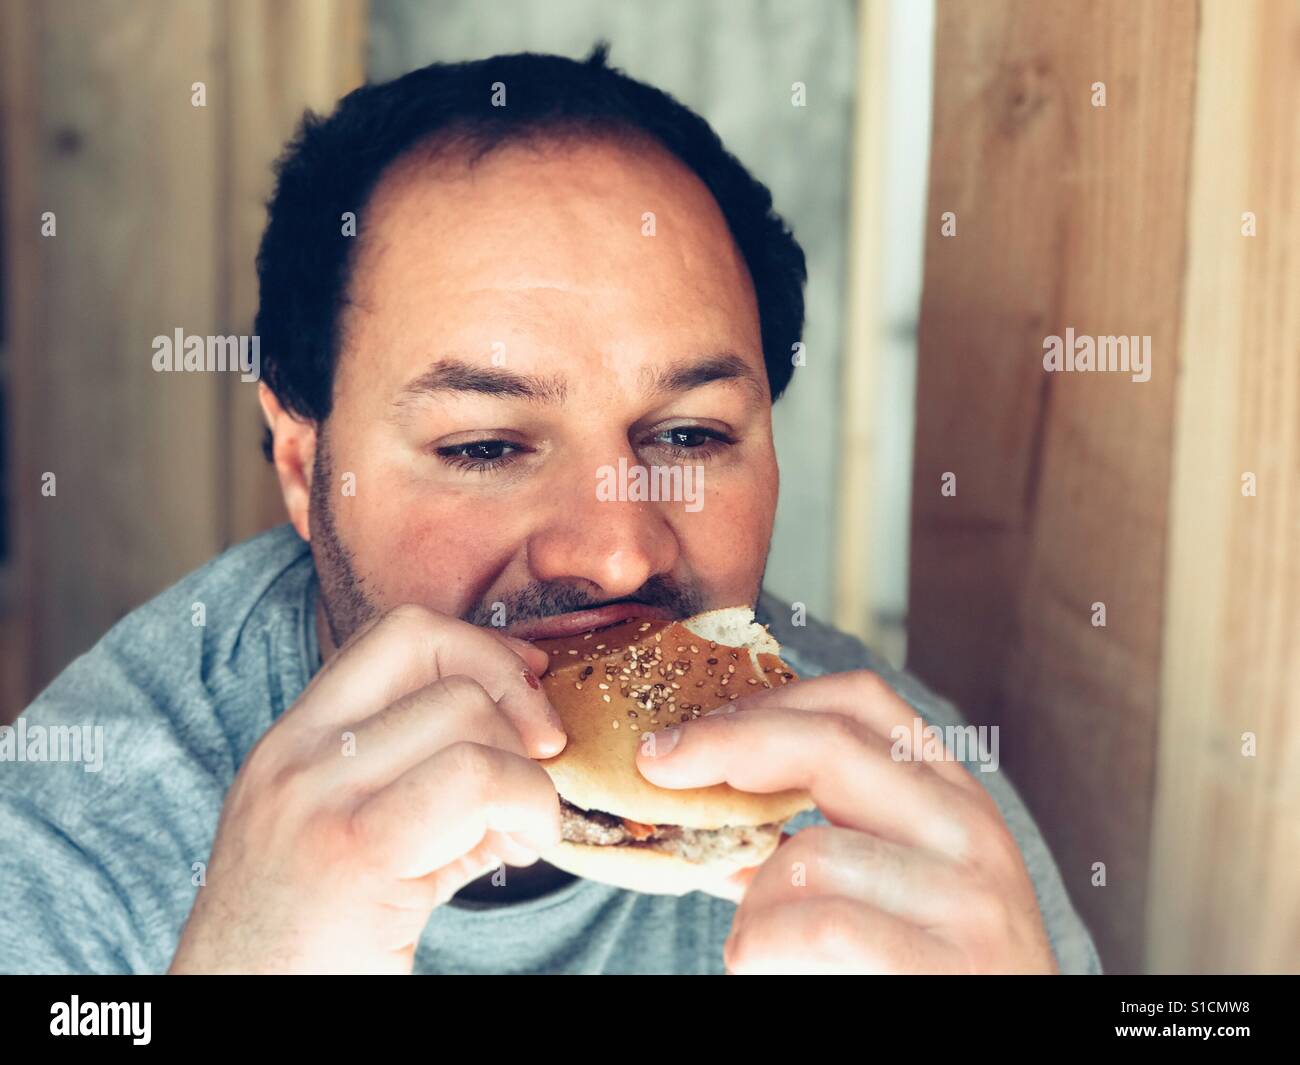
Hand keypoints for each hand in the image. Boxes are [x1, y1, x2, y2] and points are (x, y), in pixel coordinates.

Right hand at [169, 604, 566, 973]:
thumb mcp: (361, 842)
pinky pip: (475, 781)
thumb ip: (437, 787)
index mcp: (294, 739)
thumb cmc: (313, 943)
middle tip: (538, 768)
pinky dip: (528, 805)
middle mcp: (295, 754)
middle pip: (442, 660)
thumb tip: (538, 744)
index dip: (484, 649)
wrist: (248, 1015)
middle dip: (519, 706)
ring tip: (524, 828)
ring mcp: (316, 797)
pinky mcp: (354, 852)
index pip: (400, 634)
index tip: (528, 694)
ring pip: (467, 713)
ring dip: (528, 772)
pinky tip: (524, 848)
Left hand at [635, 670, 1056, 973]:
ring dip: (750, 905)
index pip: (860, 702)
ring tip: (755, 947)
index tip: (692, 727)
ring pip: (807, 855)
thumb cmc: (920, 968)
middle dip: (727, 746)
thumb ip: (816, 834)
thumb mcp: (890, 880)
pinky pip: (814, 928)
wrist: (1006, 1057)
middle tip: (656, 765)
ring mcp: (967, 896)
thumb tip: (700, 796)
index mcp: (950, 793)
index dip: (768, 700)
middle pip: (830, 742)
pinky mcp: (945, 966)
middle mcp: (969, 828)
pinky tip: (761, 967)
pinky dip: (762, 948)